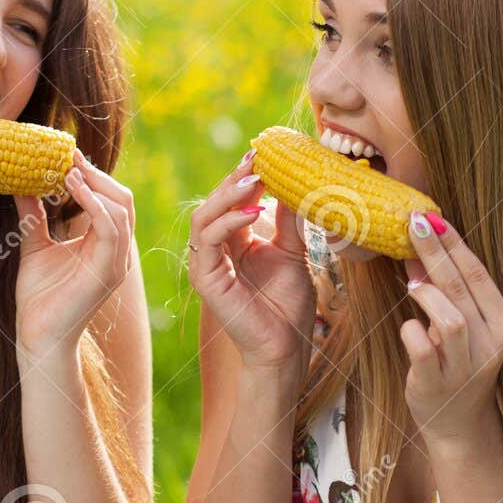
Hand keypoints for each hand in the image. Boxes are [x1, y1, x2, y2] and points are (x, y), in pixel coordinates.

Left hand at [13, 147, 133, 359]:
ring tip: (67, 170)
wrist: (37, 335)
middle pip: (123, 199)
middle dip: (97, 174)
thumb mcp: (34, 245)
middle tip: (67, 157)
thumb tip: (20, 183)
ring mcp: (115, 262)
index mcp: (104, 245)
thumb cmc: (39, 298)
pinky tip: (72, 187)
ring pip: (121, 209)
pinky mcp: (107, 271)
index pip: (111, 200)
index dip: (92, 174)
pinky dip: (94, 203)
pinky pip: (110, 228)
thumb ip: (33, 215)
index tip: (66, 153)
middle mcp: (116, 252)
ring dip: (95, 184)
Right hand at [187, 149, 314, 377]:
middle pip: (215, 202)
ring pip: (205, 216)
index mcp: (235, 242)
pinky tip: (251, 211)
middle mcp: (217, 250)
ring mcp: (207, 264)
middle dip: (236, 178)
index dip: (246, 176)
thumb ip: (289, 221)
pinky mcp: (204, 280)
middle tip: (259, 159)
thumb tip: (297, 183)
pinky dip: (227, 222)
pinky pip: (208, 241)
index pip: (232, 200)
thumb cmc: (288, 306)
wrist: (284, 348)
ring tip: (255, 180)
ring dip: (228, 195)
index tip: (266, 154)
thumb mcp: (294, 253)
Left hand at [400, 211, 502, 446]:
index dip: (454, 243)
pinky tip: (407, 326)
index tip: (431, 216)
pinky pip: (423, 348)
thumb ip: (442, 291)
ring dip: (427, 295)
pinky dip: (411, 331)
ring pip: (450, 318)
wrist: (458, 422)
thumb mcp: (456, 325)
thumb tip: (417, 248)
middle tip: (412, 223)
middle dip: (435, 252)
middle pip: (462, 288)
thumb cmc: (456, 364)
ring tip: (411, 283)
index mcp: (502, 322)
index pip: (479, 274)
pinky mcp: (439, 383)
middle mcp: (492, 342)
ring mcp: (467, 365)